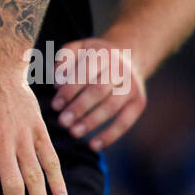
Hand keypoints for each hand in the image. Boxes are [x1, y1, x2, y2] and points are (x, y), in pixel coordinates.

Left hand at [51, 36, 146, 150]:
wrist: (130, 56)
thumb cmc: (94, 56)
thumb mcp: (79, 49)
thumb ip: (65, 59)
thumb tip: (57, 82)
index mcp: (103, 54)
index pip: (84, 73)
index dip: (69, 91)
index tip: (55, 106)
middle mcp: (120, 69)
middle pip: (98, 91)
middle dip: (79, 108)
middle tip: (62, 122)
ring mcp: (132, 86)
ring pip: (112, 107)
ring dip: (92, 122)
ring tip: (73, 133)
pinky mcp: (139, 102)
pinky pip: (126, 122)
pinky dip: (110, 135)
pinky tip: (93, 145)